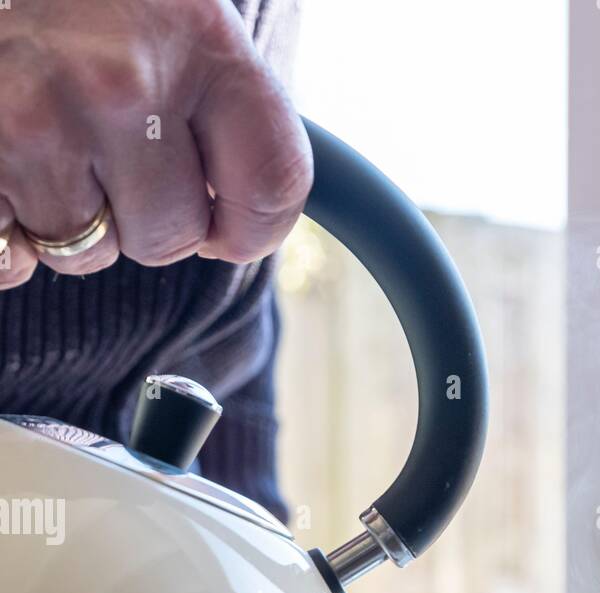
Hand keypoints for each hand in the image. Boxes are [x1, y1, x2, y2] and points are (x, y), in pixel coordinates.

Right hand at [0, 0, 312, 287]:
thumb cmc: (85, 6)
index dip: (252, 224)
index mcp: (198, 35)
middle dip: (144, 219)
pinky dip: (7, 233)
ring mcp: (39, 121)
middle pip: (173, 239)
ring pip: (86, 256)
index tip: (224, 218)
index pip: (274, 185)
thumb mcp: (176, 21)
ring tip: (43, 137)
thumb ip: (225, 106)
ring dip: (69, 219)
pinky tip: (6, 163)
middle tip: (104, 148)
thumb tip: (246, 214)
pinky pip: (11, 262)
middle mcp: (122, 79)